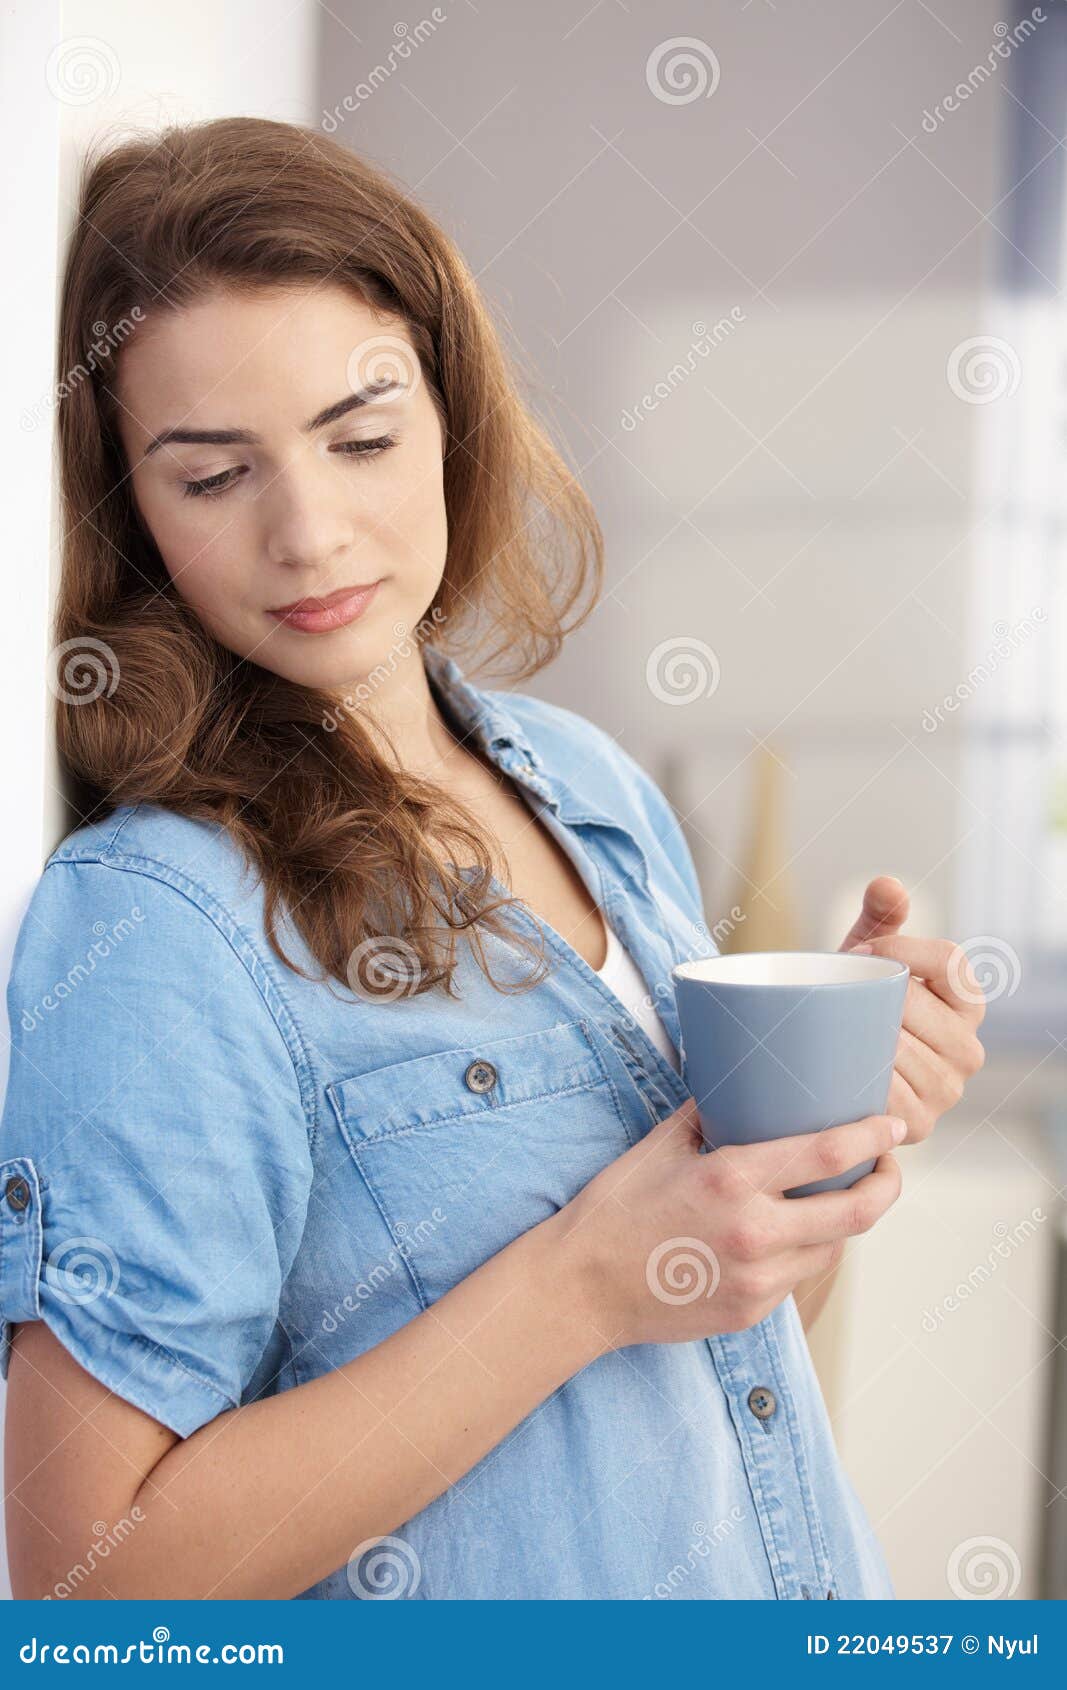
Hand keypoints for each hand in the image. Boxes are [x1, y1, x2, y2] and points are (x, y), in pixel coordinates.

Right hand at [556, 1099, 904, 1349]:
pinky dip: (806, 1250)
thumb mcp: (659, 1146)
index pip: (829, 1153)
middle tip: (888, 1165)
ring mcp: (757, 1279)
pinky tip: (793, 1232)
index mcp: (732, 1180)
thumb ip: (707, 1115)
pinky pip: (799, 1276)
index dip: (873, 1137)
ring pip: (834, 1248)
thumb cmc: (613, 1210)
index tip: (892, 1125)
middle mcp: (754, 1232)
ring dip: (847, 1220)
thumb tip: (739, 1082)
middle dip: (887, 1184)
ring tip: (841, 1194)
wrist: (580, 1288)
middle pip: (857, 1212)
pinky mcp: (751, 1311)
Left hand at [839, 875, 986, 1144]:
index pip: (949, 962)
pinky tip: (838, 1065)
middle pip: (919, 1007)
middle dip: (872, 997)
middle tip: (836, 995)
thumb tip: (887, 886)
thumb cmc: (852, 1000)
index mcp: (967, 1001)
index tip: (858, 952)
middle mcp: (968, 1048)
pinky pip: (889, 1095)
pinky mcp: (921, 1124)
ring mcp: (948, 1089)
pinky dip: (860, 1078)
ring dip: (861, 1037)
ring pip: (901, 1051)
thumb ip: (879, 916)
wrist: (828, 1060)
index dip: (901, 951)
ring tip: (833, 1027)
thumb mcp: (865, 954)